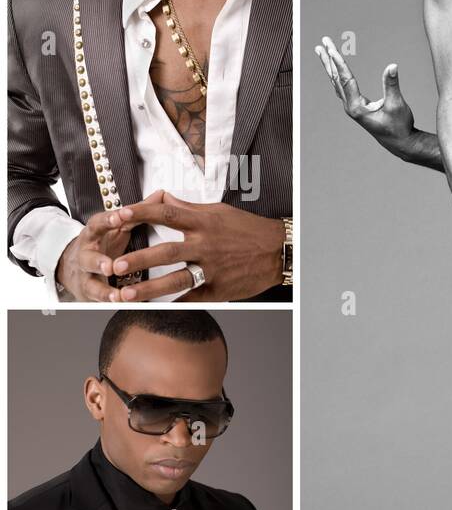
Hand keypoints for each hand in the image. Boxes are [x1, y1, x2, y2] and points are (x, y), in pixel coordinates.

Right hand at [54, 191, 162, 300]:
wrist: (71, 263)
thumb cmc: (103, 242)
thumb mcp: (117, 225)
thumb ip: (138, 212)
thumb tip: (161, 195)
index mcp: (95, 233)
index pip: (100, 223)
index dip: (109, 220)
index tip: (121, 217)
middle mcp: (87, 253)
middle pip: (89, 256)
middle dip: (99, 261)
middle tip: (111, 266)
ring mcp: (86, 274)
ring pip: (91, 282)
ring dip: (104, 290)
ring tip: (117, 296)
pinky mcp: (88, 291)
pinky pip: (97, 299)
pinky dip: (108, 303)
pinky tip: (120, 307)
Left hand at [105, 192, 284, 300]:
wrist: (278, 251)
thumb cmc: (248, 230)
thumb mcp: (219, 211)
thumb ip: (188, 208)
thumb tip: (162, 199)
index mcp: (204, 223)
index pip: (166, 214)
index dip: (140, 213)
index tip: (117, 215)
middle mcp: (206, 245)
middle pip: (166, 251)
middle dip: (138, 259)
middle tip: (114, 266)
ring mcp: (214, 269)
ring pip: (177, 279)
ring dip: (150, 289)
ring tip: (127, 295)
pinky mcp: (221, 288)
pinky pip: (194, 298)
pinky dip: (175, 305)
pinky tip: (156, 310)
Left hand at [315, 35, 420, 157]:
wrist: (400, 142)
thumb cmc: (399, 126)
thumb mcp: (397, 105)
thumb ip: (392, 85)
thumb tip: (392, 66)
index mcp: (357, 108)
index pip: (346, 80)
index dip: (339, 63)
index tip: (331, 49)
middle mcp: (350, 107)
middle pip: (337, 79)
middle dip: (329, 59)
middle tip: (323, 42)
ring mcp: (351, 107)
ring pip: (337, 82)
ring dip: (330, 66)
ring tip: (322, 51)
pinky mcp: (356, 107)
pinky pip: (342, 87)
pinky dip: (337, 75)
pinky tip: (334, 69)